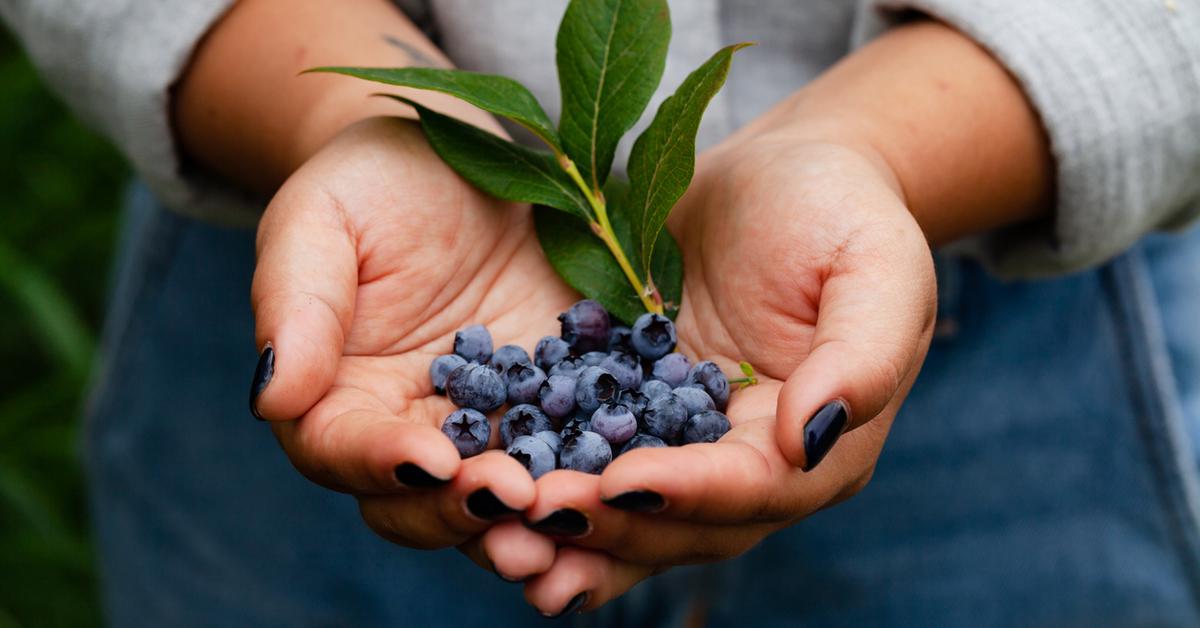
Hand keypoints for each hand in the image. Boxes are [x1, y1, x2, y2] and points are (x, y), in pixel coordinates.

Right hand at [250, 116, 569, 577]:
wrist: (465, 157)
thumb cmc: (373, 179)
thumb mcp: (322, 219)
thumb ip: (296, 304)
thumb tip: (272, 397)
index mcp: (339, 396)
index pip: (342, 450)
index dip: (380, 463)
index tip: (428, 460)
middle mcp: (413, 429)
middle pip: (423, 500)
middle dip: (466, 510)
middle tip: (514, 500)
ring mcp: (493, 426)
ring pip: (501, 499)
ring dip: (533, 523)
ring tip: (571, 522)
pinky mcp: (560, 405)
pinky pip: (577, 455)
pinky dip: (597, 480)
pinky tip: (631, 487)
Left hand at [516, 134, 936, 613]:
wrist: (786, 174)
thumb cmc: (842, 211)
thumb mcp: (875, 267)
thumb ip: (862, 357)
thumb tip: (811, 439)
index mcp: (821, 444)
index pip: (754, 487)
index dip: (689, 492)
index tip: (621, 482)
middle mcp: (754, 464)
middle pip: (684, 521)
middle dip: (612, 525)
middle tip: (537, 514)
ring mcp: (689, 444)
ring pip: (632, 512)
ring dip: (570, 530)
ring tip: (503, 533)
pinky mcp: (636, 413)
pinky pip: (590, 459)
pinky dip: (548, 483)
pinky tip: (486, 495)